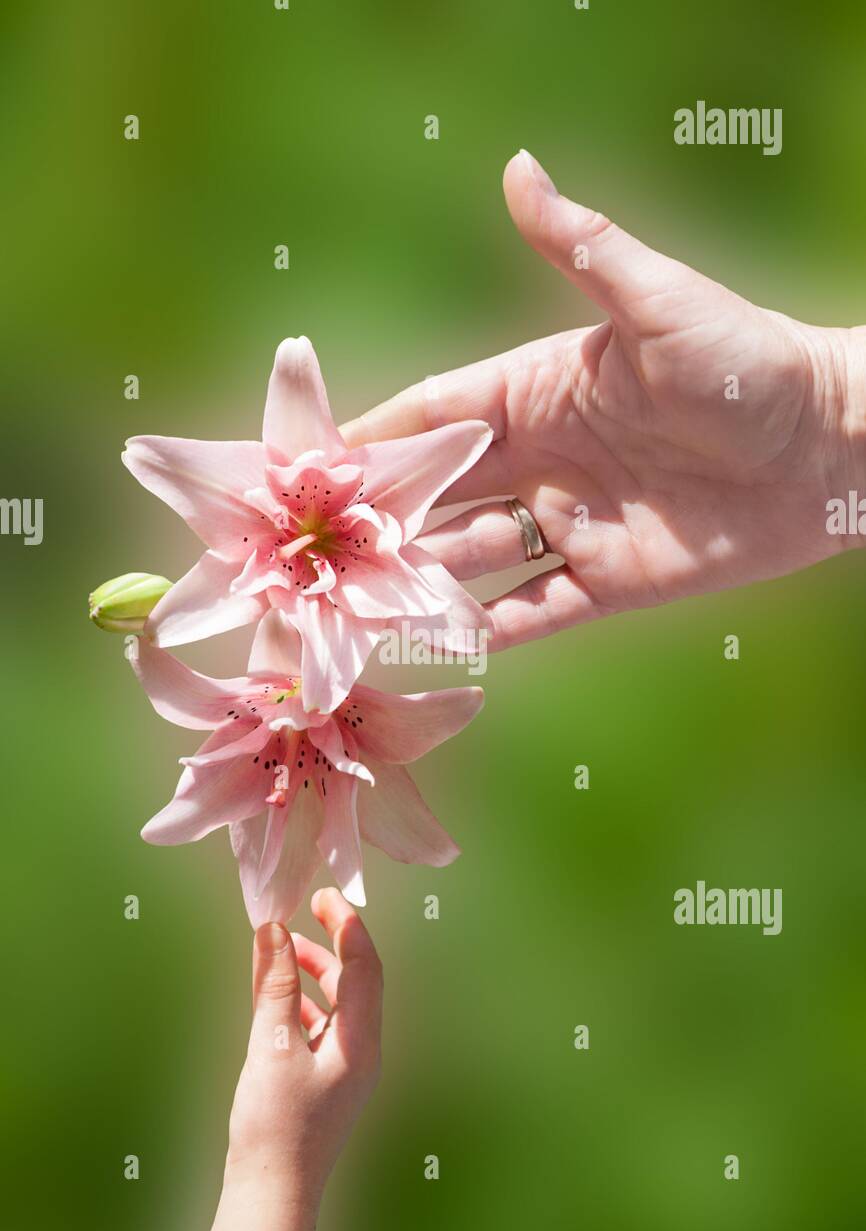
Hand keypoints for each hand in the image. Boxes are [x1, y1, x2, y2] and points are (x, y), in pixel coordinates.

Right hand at [182, 889, 381, 1230]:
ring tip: (284, 948)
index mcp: (361, 1040)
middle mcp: (362, 1051)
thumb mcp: (271, 1045)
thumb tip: (273, 929)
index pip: (365, 966)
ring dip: (315, 971)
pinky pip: (323, 1026)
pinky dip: (304, 1002)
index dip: (347, 925)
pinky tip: (279, 997)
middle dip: (332, 942)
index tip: (323, 895)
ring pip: (339, 1003)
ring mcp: (346, 1068)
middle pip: (356, 981)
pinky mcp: (325, 1082)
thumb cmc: (276, 1126)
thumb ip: (274, 984)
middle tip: (306, 909)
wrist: (272, 1195)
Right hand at [341, 151, 865, 650]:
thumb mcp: (658, 303)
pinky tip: (439, 648)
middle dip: (381, 519)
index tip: (304, 463)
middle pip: (438, 493)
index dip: (369, 438)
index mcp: (535, 391)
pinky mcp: (607, 580)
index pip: (431, 414)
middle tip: (316, 553)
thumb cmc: (747, 361)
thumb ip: (584, 247)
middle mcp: (540, 458)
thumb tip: (517, 166)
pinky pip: (534, 611)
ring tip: (365, 609)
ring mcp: (570, 523)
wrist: (832, 447)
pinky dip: (490, 632)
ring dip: (423, 580)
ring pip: (473, 559)